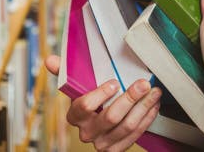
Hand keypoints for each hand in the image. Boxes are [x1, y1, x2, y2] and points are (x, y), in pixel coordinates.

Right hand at [45, 55, 161, 150]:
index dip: (100, 95)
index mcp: (75, 116)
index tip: (114, 82)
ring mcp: (103, 143)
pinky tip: (153, 105)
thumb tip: (50, 60)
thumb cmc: (89, 101)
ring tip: (154, 91)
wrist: (97, 128)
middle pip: (110, 116)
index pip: (84, 106)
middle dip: (130, 98)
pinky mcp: (117, 149)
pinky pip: (135, 135)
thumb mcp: (77, 88)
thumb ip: (65, 73)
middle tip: (143, 83)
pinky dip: (147, 119)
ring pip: (126, 125)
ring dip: (143, 107)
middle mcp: (87, 132)